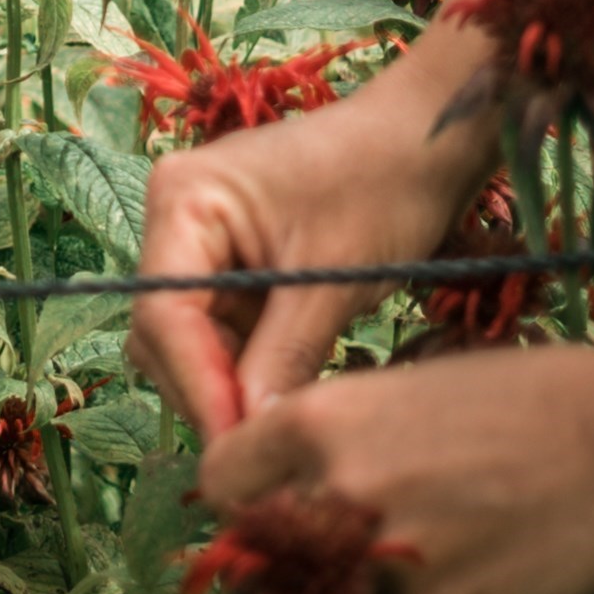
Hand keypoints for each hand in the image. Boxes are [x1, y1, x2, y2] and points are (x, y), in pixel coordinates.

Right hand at [129, 69, 491, 439]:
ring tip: (282, 429)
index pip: (164, 313)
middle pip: (166, 332)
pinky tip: (290, 395)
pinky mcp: (234, 264)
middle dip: (210, 391)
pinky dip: (252, 366)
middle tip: (265, 454)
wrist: (430, 139)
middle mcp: (176, 219)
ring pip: (191, 339)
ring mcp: (202, 243)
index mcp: (182, 201)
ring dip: (231, 384)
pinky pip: (225, 330)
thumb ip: (285, 357)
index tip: (240, 450)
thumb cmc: (385, 184)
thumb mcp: (336, 279)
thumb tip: (254, 441)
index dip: (198, 386)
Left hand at [201, 342, 593, 593]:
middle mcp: (339, 496)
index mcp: (315, 423)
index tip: (261, 504)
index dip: (239, 497)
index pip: (219, 484)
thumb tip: (274, 491)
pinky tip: (480, 557)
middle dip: (290, 552)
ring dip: (362, 583)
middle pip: (268, 554)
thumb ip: (326, 443)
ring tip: (436, 536)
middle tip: (336, 539)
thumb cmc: (514, 398)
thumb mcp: (395, 391)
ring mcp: (391, 567)